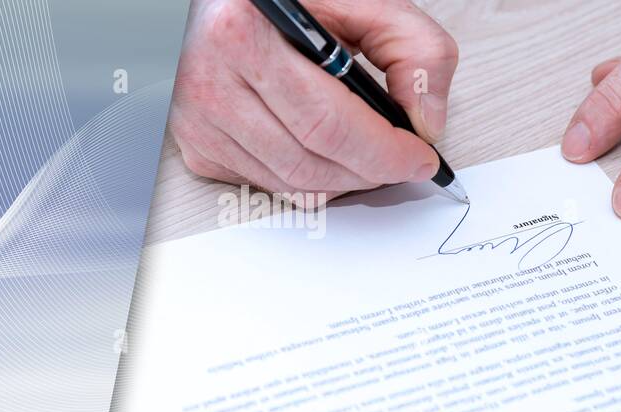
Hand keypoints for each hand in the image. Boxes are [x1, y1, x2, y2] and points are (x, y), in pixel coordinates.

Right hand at [171, 0, 458, 199]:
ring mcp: (198, 119)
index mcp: (246, 34)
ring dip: (341, 180)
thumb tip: (425, 121)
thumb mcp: (360, 0)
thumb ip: (413, 48)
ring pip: (289, 183)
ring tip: (365, 154)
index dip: (383, 151)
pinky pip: (266, 185)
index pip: (326, 122)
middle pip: (309, 162)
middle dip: (369, 171)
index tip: (419, 157)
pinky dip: (305, 178)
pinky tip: (319, 149)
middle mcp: (211, 79)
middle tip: (400, 161)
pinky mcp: (196, 145)